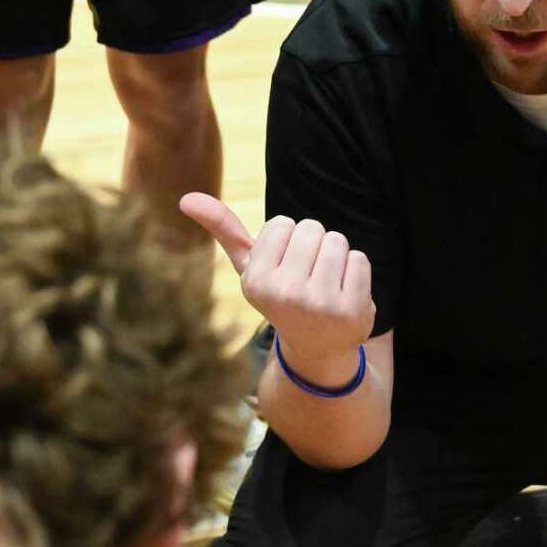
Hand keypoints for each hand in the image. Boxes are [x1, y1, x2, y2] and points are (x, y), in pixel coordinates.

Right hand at [181, 193, 373, 368]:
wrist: (318, 348)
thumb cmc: (281, 295)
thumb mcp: (250, 267)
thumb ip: (223, 229)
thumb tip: (186, 197)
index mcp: (255, 282)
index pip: (282, 222)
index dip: (287, 239)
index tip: (284, 267)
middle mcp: (285, 294)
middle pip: (311, 228)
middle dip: (312, 245)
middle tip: (307, 276)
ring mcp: (320, 304)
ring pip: (337, 240)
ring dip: (335, 256)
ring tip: (325, 283)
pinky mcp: (352, 310)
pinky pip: (360, 259)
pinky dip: (355, 271)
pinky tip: (344, 294)